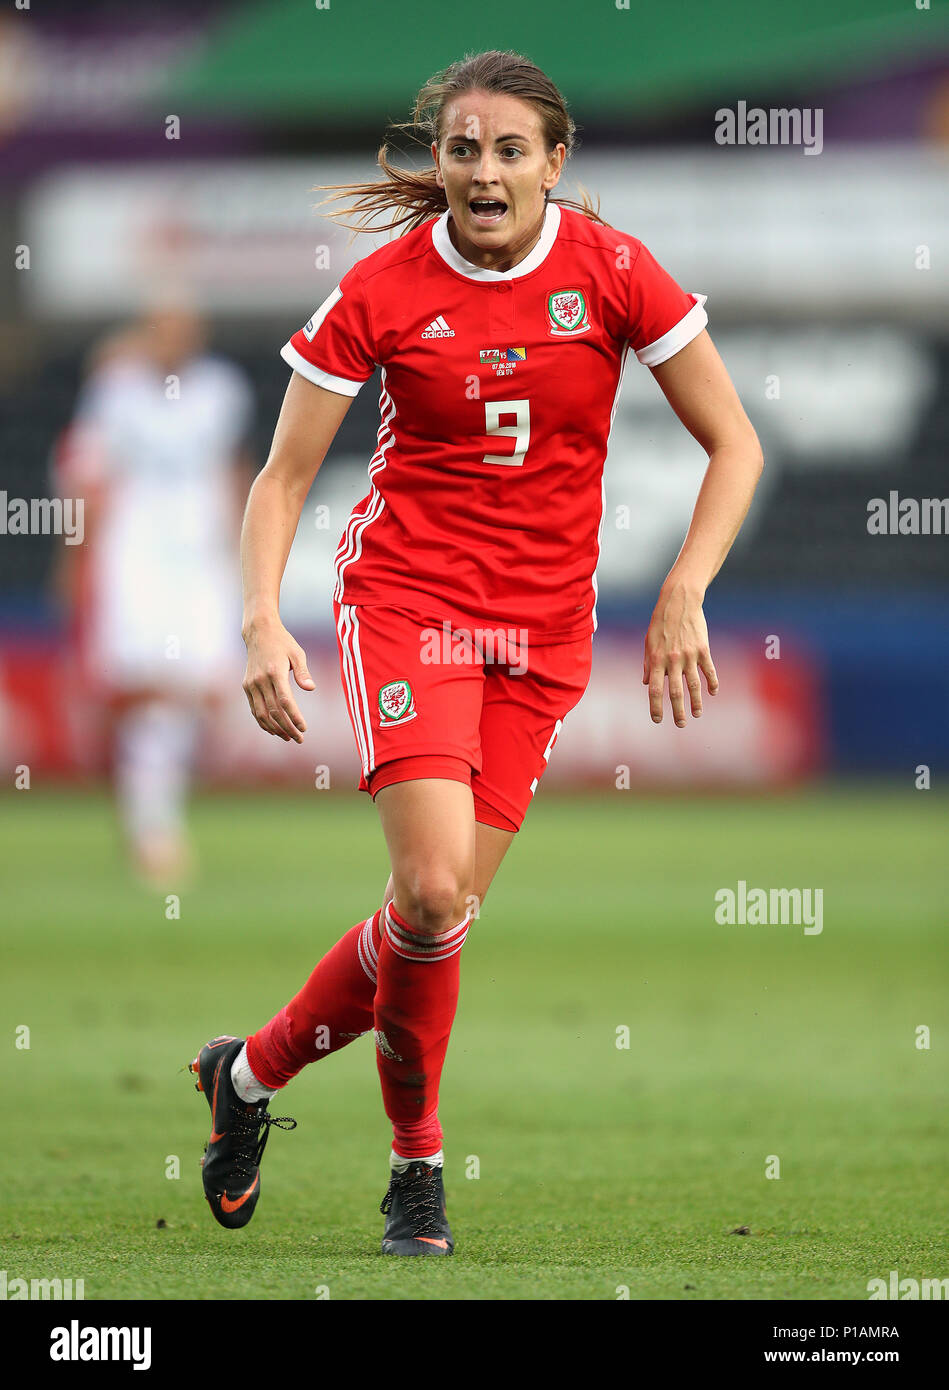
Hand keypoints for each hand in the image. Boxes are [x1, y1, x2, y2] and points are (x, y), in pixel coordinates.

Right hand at [241, 615, 314, 741]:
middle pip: (274, 712)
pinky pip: (254, 709)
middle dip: (287, 728)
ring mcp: (251, 684)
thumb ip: (303, 672)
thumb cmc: (283, 643)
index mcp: (275, 672)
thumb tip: (311, 688)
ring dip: (275, 729)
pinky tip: (274, 730)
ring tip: (288, 737)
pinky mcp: (246, 686)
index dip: (294, 717)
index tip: (303, 728)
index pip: (285, 702)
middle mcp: (261, 680)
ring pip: (262, 714)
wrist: (259, 632)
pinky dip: (263, 722)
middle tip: (299, 739)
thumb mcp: (297, 653)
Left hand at [643, 581, 718, 727]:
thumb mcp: (648, 643)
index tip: (657, 720)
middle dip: (677, 711)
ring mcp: (689, 655)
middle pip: (675, 692)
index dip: (655, 706)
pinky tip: (713, 693)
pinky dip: (712, 683)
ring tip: (697, 714)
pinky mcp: (703, 649)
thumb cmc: (660, 623)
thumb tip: (645, 683)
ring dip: (696, 702)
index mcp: (656, 660)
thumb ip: (647, 664)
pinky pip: (709, 670)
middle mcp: (672, 660)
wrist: (678, 602)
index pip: (654, 689)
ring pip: (694, 685)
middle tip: (680, 724)